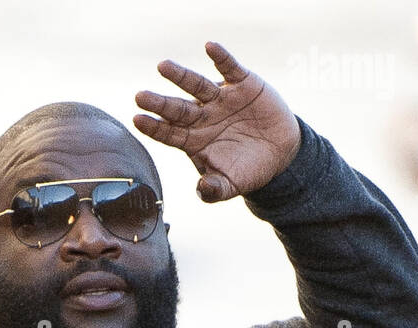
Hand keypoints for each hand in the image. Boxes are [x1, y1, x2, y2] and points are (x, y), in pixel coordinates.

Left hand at [134, 41, 301, 202]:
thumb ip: (214, 190)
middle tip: (140, 96)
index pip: (169, 133)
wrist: (280, 153)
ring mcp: (221, 99)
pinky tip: (209, 47)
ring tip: (162, 67)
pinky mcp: (242, 84)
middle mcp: (203, 116)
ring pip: (197, 85)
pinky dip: (221, 57)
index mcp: (194, 140)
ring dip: (180, 76)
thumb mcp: (230, 185)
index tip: (137, 120)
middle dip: (159, 103)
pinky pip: (230, 68)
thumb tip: (202, 189)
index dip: (154, 127)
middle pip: (177, 109)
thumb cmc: (248, 170)